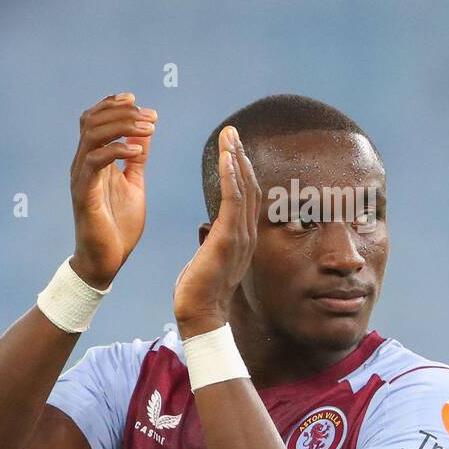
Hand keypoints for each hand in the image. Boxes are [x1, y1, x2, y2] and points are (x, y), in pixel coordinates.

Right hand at [67, 92, 156, 288]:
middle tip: (151, 116)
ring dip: (122, 126)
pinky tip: (138, 151)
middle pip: (91, 120)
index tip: (137, 100)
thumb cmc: (118, 226)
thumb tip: (146, 131)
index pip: (94, 119)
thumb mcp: (134, 183)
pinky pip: (95, 162)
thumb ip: (136, 158)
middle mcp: (82, 164)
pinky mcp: (84, 194)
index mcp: (93, 160)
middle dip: (122, 112)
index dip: (112, 104)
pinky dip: (117, 150)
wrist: (106, 262)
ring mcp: (81, 178)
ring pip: (92, 135)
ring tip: (149, 128)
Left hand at [173, 125, 260, 334]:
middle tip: (231, 132)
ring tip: (229, 135)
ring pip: (243, 188)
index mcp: (242, 237)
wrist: (200, 316)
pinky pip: (233, 200)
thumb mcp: (209, 258)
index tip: (232, 148)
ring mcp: (241, 236)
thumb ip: (214, 241)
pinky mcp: (229, 238)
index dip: (241, 170)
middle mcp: (247, 233)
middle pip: (249, 185)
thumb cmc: (200, 292)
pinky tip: (226, 157)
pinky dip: (231, 176)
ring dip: (236, 158)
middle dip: (240, 156)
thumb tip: (209, 230)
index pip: (245, 196)